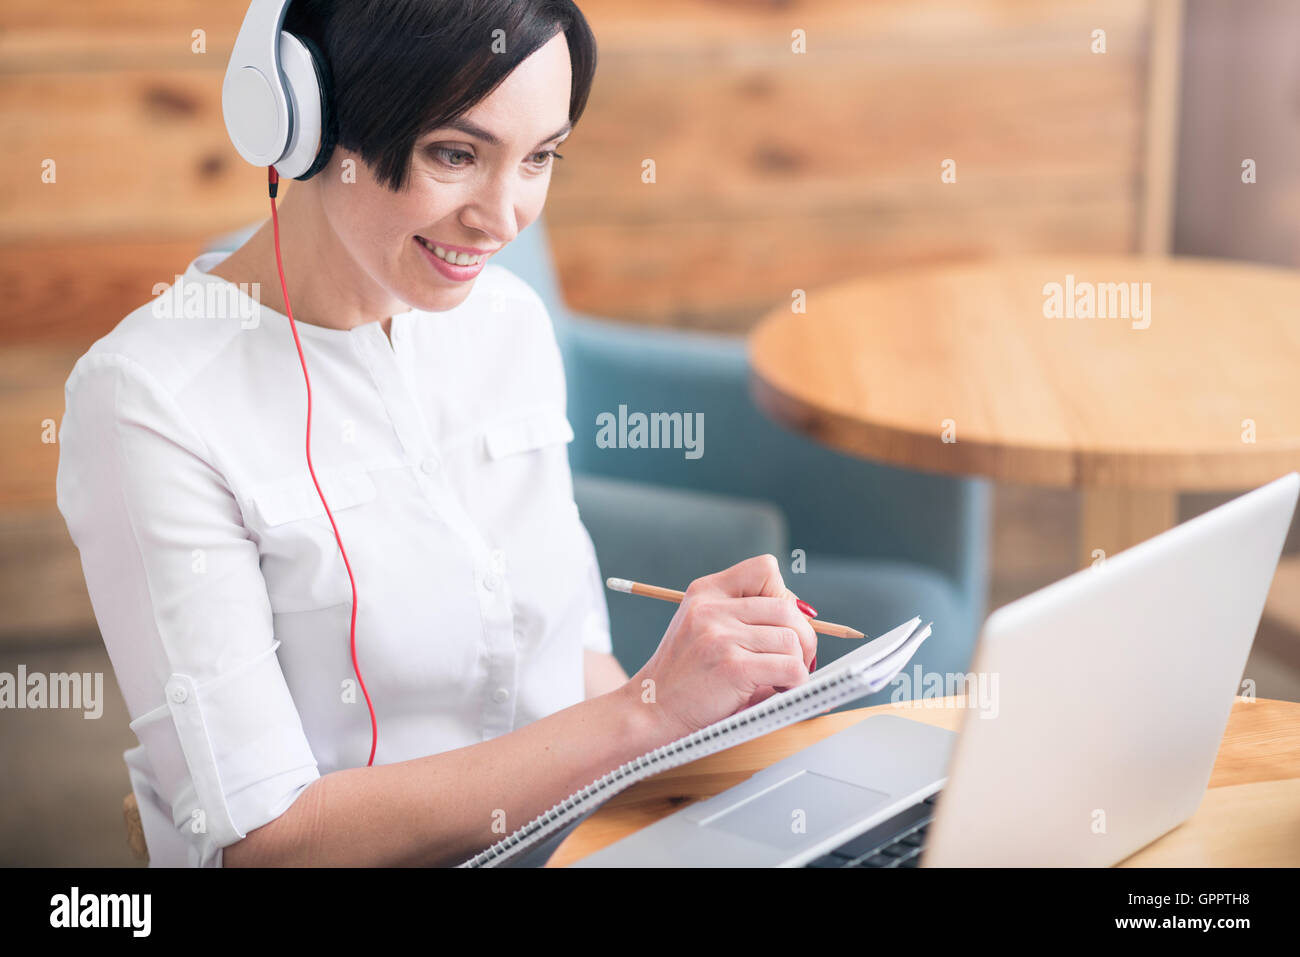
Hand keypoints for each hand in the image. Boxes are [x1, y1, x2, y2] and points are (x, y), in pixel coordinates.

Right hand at [624, 554, 818, 741]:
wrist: (651, 710)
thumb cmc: (685, 676)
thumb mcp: (702, 628)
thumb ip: (743, 616)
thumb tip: (807, 618)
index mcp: (705, 591)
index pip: (765, 569)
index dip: (782, 595)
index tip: (777, 625)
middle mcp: (711, 608)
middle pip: (786, 607)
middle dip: (802, 636)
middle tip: (795, 659)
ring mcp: (720, 636)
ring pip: (792, 639)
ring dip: (797, 663)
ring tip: (781, 680)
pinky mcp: (732, 668)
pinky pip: (790, 668)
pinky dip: (796, 682)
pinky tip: (779, 690)